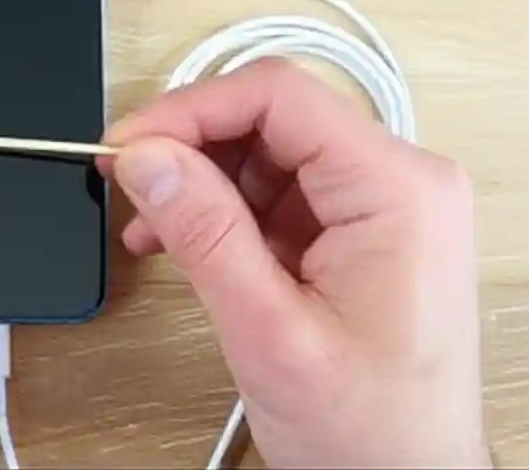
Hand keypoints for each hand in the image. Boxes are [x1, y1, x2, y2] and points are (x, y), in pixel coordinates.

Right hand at [102, 58, 488, 467]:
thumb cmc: (373, 431)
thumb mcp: (270, 332)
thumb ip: (206, 234)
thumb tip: (148, 158)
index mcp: (398, 192)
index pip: (280, 98)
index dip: (191, 108)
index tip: (129, 144)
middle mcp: (399, 183)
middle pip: (272, 118)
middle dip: (191, 144)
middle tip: (128, 179)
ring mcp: (380, 206)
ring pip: (266, 152)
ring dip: (200, 180)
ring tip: (151, 226)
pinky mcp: (357, 231)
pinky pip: (277, 192)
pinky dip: (222, 209)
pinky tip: (180, 239)